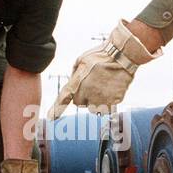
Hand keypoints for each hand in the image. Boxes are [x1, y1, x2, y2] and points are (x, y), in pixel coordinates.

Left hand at [47, 21, 161, 119]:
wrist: (122, 54)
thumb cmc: (101, 55)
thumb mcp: (82, 60)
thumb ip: (74, 75)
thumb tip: (73, 85)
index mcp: (78, 82)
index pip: (64, 98)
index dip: (56, 109)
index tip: (50, 118)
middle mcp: (88, 93)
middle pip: (80, 103)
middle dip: (83, 96)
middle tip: (92, 83)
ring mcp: (101, 99)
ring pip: (93, 107)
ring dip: (96, 100)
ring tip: (103, 84)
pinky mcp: (113, 102)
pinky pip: (107, 106)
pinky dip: (109, 100)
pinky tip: (112, 87)